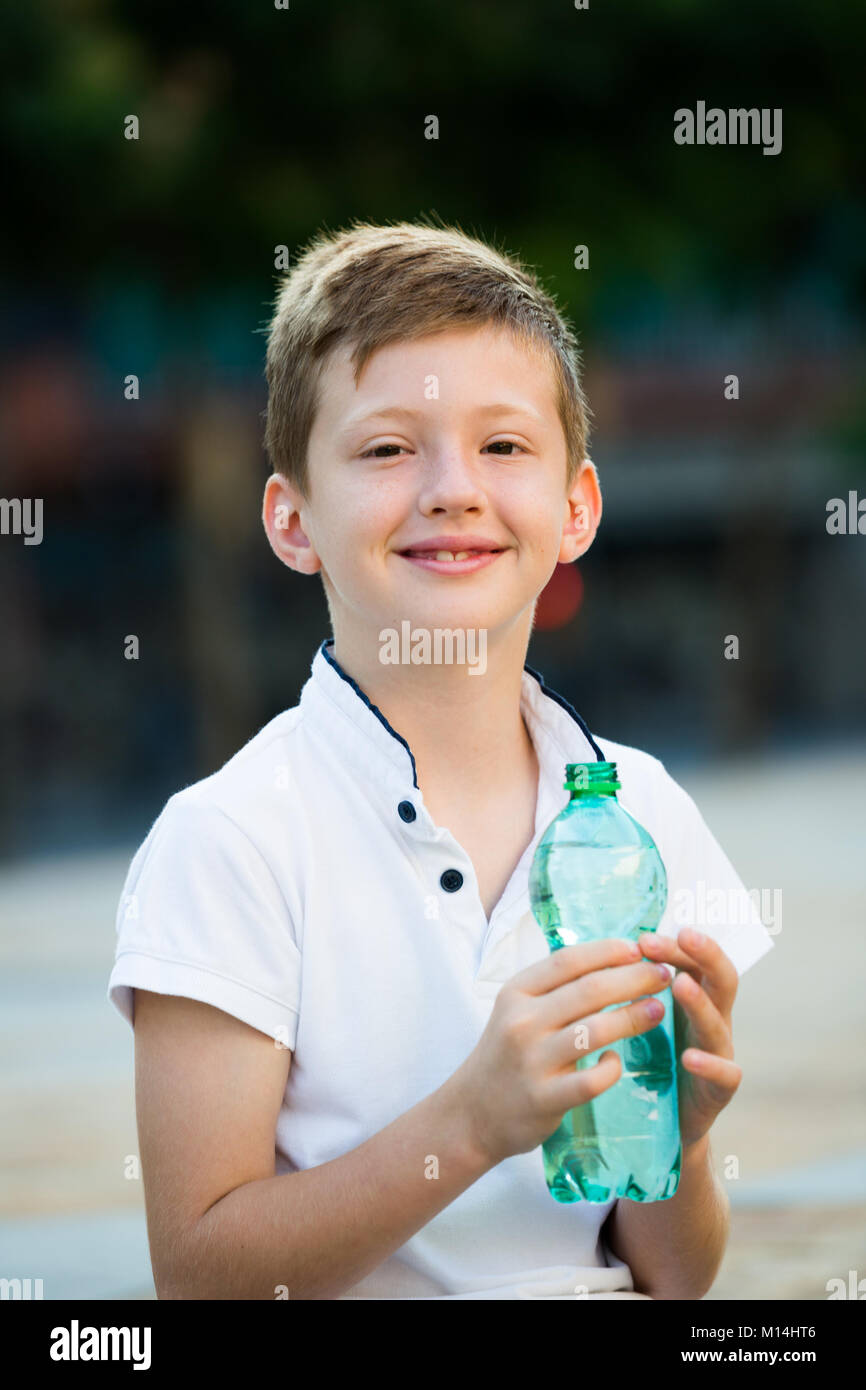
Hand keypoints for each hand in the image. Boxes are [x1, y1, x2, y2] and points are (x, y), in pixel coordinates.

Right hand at [452, 938, 672, 1167]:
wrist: (474, 1111)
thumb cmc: (507, 1054)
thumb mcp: (517, 1010)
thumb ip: (554, 988)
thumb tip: (611, 960)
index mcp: (516, 993)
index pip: (568, 961)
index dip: (608, 952)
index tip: (639, 948)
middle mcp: (522, 1022)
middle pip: (589, 991)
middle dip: (634, 979)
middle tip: (663, 975)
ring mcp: (532, 1061)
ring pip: (595, 1031)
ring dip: (633, 1017)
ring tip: (658, 1010)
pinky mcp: (544, 1098)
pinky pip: (591, 1080)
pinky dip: (611, 1068)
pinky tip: (616, 1061)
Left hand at [637, 928, 741, 1148]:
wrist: (666, 1125)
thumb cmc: (653, 1062)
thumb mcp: (645, 1020)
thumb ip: (634, 989)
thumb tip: (600, 950)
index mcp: (694, 999)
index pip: (693, 961)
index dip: (675, 946)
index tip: (645, 936)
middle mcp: (712, 1020)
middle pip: (719, 979)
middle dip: (703, 955)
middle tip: (683, 936)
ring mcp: (720, 1054)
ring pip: (718, 1022)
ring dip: (700, 1002)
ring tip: (680, 985)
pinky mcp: (718, 1091)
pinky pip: (725, 1075)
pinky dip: (710, 1064)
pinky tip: (690, 1057)